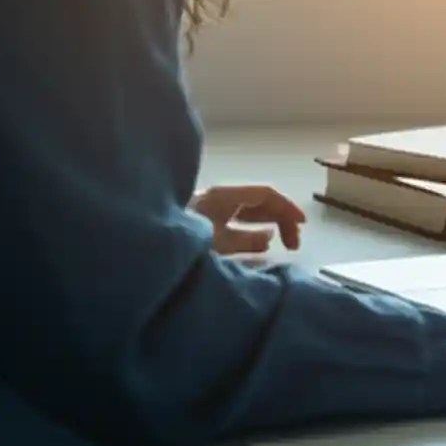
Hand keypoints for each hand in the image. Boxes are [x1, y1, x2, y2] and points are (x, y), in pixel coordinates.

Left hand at [190, 185, 306, 255]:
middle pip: (257, 202)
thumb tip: (269, 237)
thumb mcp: (217, 242)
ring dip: (267, 226)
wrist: (142, 251)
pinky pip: (232, 224)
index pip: (265, 194)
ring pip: (245, 213)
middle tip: (294, 244)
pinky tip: (257, 247)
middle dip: (280, 219)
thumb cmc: (181, 241)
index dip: (287, 208)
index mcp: (223, 196)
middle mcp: (217, 199)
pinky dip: (249, 233)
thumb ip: (246, 240)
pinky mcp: (199, 226)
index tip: (303, 225)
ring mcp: (207, 211)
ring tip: (282, 244)